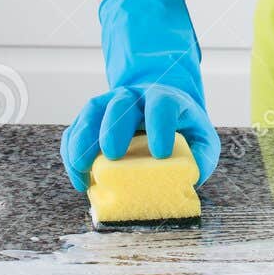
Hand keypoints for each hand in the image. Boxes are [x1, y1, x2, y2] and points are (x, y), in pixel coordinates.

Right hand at [60, 0, 220, 192]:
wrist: (163, 111)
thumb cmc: (182, 130)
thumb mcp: (202, 140)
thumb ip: (202, 156)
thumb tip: (191, 178)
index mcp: (166, 99)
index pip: (163, 104)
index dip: (160, 125)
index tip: (160, 153)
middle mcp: (135, 96)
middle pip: (121, 103)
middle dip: (114, 127)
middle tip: (113, 154)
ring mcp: (110, 103)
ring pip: (93, 111)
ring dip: (84, 138)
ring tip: (82, 166)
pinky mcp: (93, 118)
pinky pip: (77, 127)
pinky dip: (72, 150)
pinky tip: (77, 174)